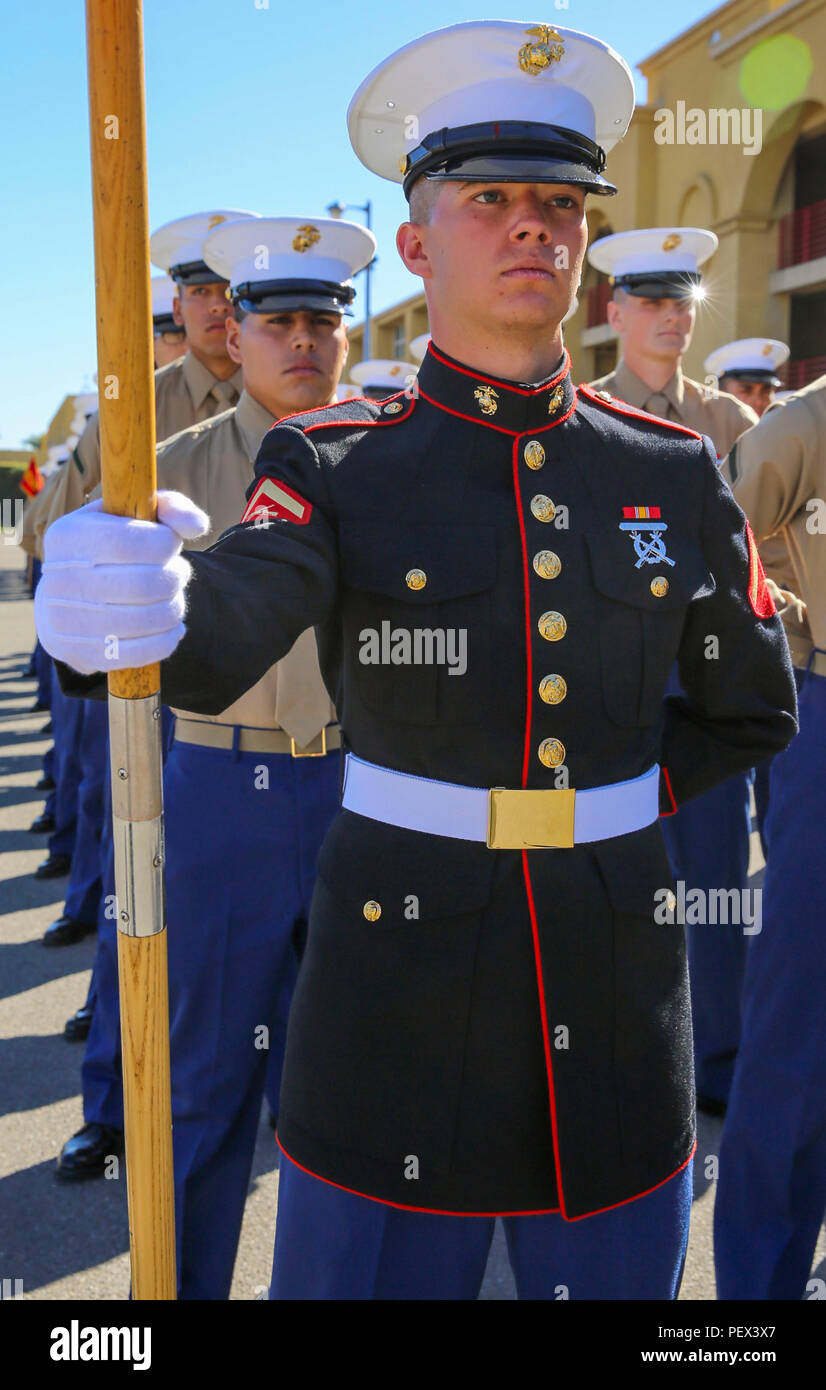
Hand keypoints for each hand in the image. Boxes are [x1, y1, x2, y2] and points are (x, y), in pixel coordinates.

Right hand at [35, 492, 209, 673]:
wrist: (64, 600)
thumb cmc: (108, 549)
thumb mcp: (130, 516)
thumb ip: (169, 508)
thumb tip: (196, 525)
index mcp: (67, 537)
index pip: (129, 542)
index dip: (165, 544)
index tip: (170, 544)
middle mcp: (60, 580)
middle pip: (145, 584)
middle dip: (175, 578)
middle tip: (178, 573)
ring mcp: (67, 621)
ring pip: (148, 619)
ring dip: (175, 608)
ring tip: (173, 598)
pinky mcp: (83, 655)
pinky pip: (141, 653)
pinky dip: (168, 639)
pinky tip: (171, 627)